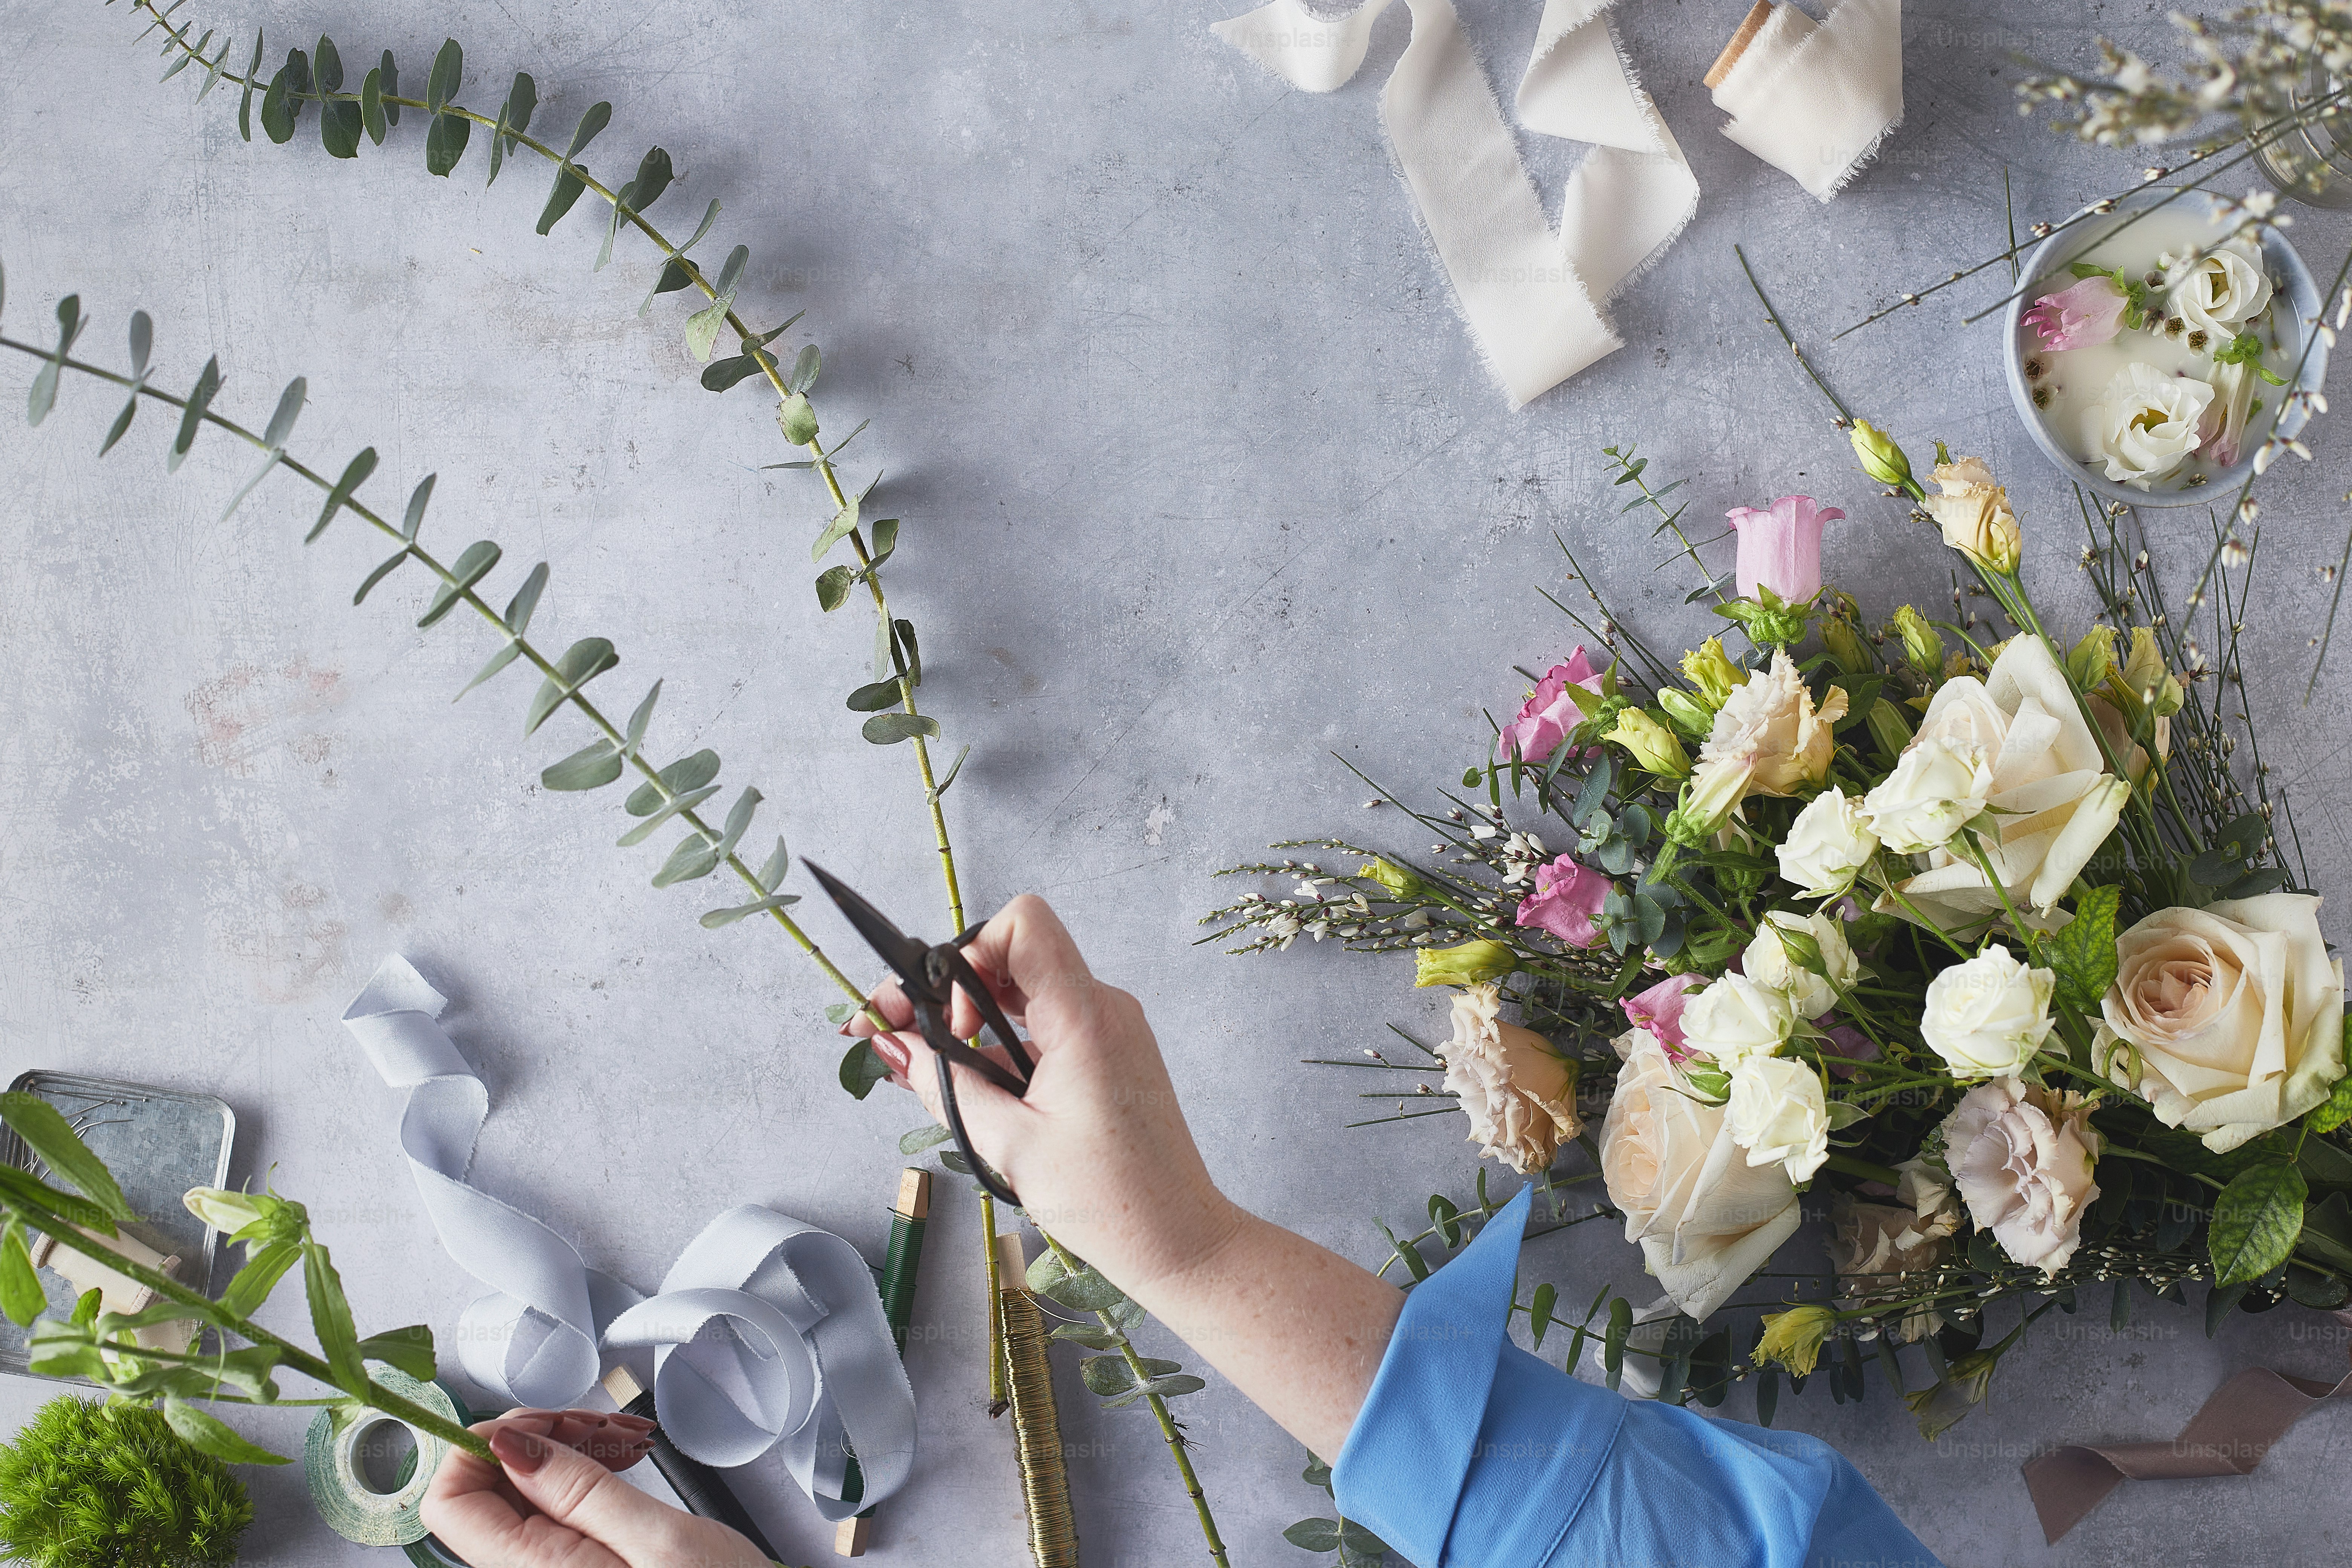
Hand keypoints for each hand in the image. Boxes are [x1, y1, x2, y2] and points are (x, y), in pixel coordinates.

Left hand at [420, 1409, 767, 1567]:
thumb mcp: (660, 1537)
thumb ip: (578, 1489)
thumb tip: (505, 1443)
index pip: (449, 1501)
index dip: (480, 1445)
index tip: (536, 1423)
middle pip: (483, 1489)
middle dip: (536, 1438)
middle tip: (599, 1427)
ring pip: (517, 1493)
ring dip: (565, 1451)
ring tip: (623, 1443)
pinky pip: (546, 1513)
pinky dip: (580, 1475)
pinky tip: (619, 1465)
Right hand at [848, 893, 1240, 1296]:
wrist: (1177, 1237)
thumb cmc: (1107, 1199)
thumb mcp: (1007, 1143)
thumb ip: (943, 1085)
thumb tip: (891, 1045)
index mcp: (1085, 1017)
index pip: (1023, 924)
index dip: (968, 954)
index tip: (948, 1019)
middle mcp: (1104, 1008)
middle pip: (1013, 955)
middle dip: (950, 991)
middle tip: (900, 1035)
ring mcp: (1111, 1028)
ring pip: (1024, 993)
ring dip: (972, 1024)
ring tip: (932, 1074)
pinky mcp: (1109, 1052)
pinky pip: (1045, 1024)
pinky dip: (1003, 1046)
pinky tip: (977, 1091)